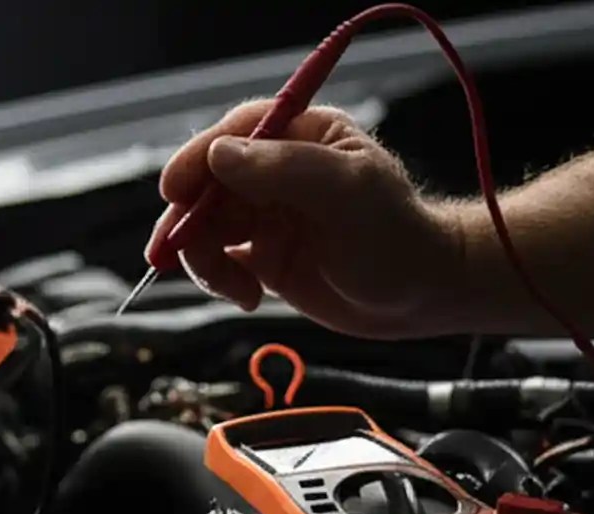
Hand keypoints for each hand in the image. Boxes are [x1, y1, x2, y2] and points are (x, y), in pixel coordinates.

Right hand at [148, 100, 467, 338]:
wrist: (420, 297)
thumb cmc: (394, 237)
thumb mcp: (345, 194)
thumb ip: (282, 170)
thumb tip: (217, 156)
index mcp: (300, 137)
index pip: (234, 135)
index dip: (197, 158)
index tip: (173, 189)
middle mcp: (275, 171)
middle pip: (206, 185)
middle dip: (190, 221)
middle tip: (183, 255)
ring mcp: (265, 214)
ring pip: (204, 227)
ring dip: (205, 260)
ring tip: (239, 291)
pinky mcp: (260, 255)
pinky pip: (217, 261)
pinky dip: (220, 281)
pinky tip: (251, 299)